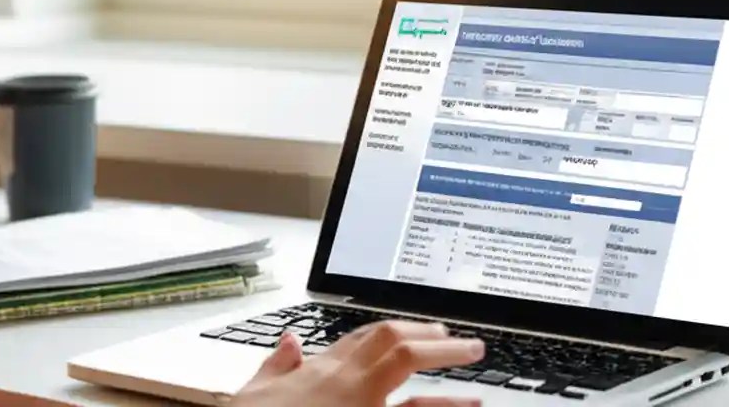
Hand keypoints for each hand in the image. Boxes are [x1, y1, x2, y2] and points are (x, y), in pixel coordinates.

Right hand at [231, 320, 485, 406]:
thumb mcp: (252, 393)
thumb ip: (275, 365)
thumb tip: (289, 341)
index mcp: (318, 372)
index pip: (365, 339)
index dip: (397, 330)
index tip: (423, 330)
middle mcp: (342, 383)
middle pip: (394, 344)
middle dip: (433, 339)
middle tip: (464, 341)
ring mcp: (358, 406)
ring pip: (410, 375)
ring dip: (448, 369)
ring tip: (476, 367)